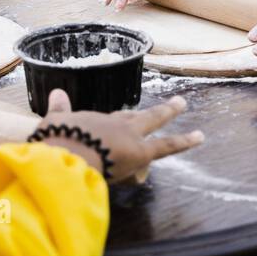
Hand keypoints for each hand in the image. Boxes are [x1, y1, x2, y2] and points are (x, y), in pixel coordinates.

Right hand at [38, 90, 203, 182]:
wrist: (66, 158)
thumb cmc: (58, 138)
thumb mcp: (56, 121)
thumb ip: (60, 109)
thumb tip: (56, 93)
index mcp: (104, 122)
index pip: (123, 118)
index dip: (130, 119)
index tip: (134, 118)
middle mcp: (122, 131)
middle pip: (148, 119)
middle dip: (166, 112)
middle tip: (181, 104)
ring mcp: (132, 148)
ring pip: (163, 142)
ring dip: (182, 138)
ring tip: (199, 135)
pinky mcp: (136, 162)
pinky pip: (160, 153)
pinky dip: (179, 143)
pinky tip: (194, 140)